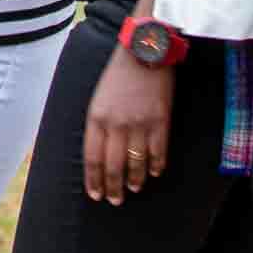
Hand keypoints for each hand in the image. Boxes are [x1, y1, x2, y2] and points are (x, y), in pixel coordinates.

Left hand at [83, 46, 172, 203]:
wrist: (143, 51)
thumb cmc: (118, 75)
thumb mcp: (98, 98)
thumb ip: (97, 125)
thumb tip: (99, 153)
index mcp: (96, 118)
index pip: (92, 158)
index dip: (93, 180)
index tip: (95, 195)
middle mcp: (116, 124)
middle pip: (113, 166)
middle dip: (113, 188)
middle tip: (114, 201)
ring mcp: (140, 124)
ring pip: (136, 164)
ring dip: (134, 181)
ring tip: (133, 189)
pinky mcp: (161, 121)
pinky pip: (158, 152)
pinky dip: (156, 166)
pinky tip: (153, 172)